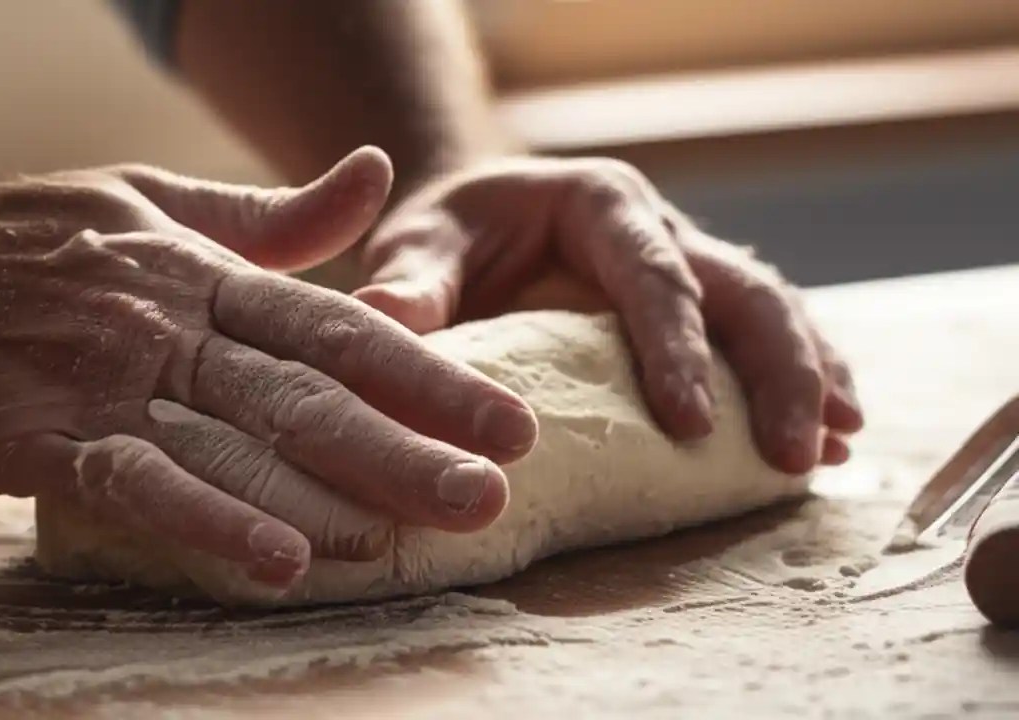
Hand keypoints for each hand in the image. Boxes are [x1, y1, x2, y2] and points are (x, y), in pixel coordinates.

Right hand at [0, 147, 537, 588]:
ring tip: (416, 535)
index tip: (508, 424)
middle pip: (308, 390)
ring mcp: (103, 381)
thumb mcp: (149, 200)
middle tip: (496, 491)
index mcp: (203, 271)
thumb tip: (377, 176)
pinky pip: (137, 482)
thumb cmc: (14, 242)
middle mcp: (169, 323)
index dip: (429, 376)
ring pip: (236, 440)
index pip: (338, 328)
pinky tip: (278, 560)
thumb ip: (270, 214)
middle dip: (407, 444)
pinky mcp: (37, 438)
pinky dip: (208, 520)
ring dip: (329, 492)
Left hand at [353, 157, 862, 473]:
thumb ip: (411, 284)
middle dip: (776, 370)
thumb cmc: (446, 235)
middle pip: (741, 289)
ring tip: (837, 446)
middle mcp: (660, 226)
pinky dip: (805, 381)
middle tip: (792, 451)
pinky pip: (765, 336)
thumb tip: (386, 322)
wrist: (475, 218)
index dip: (676, 347)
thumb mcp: (418, 247)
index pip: (651, 274)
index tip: (690, 423)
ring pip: (774, 310)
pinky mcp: (699, 304)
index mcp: (598, 202)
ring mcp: (689, 261)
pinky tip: (835, 435)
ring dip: (811, 376)